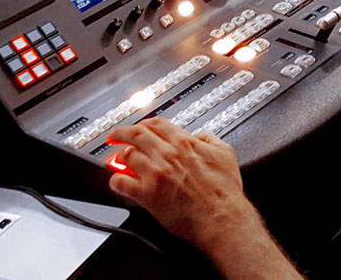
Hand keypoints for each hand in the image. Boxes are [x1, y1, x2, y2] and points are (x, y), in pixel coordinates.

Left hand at [106, 118, 256, 252]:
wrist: (222, 218)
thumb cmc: (224, 192)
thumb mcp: (225, 153)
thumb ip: (209, 138)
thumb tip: (200, 135)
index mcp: (185, 143)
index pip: (156, 124)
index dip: (143, 124)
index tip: (137, 127)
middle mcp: (168, 155)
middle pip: (136, 134)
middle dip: (122, 133)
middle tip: (115, 136)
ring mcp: (156, 174)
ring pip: (127, 155)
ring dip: (120, 156)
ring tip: (117, 160)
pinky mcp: (148, 195)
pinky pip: (123, 183)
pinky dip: (116, 180)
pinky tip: (117, 181)